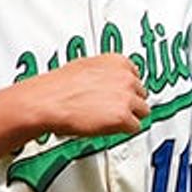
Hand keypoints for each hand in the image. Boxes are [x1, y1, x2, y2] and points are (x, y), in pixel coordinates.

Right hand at [27, 55, 149, 138]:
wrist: (48, 101)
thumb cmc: (58, 87)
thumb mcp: (84, 67)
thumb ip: (104, 73)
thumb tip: (106, 80)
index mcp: (117, 61)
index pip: (136, 77)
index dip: (126, 89)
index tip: (119, 95)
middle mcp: (125, 77)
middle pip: (141, 95)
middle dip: (129, 103)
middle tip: (112, 109)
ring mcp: (126, 97)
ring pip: (142, 112)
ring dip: (129, 117)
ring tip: (110, 119)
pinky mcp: (123, 117)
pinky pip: (135, 128)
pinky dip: (123, 130)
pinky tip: (108, 127)